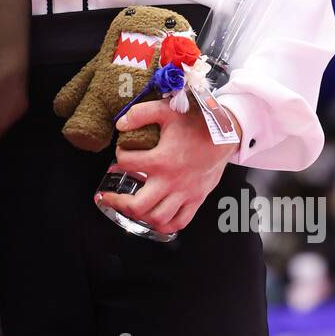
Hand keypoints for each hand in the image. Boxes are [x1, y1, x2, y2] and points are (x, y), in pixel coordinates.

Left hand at [97, 100, 242, 236]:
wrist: (226, 134)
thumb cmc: (197, 123)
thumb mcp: (167, 111)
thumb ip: (141, 114)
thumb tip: (121, 123)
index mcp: (161, 160)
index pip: (127, 163)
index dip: (118, 156)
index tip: (120, 153)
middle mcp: (171, 181)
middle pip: (138, 206)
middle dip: (118, 202)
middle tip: (109, 195)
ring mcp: (185, 193)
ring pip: (157, 218)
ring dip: (139, 215)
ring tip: (129, 207)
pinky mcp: (196, 199)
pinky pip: (179, 222)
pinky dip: (164, 224)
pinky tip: (154, 217)